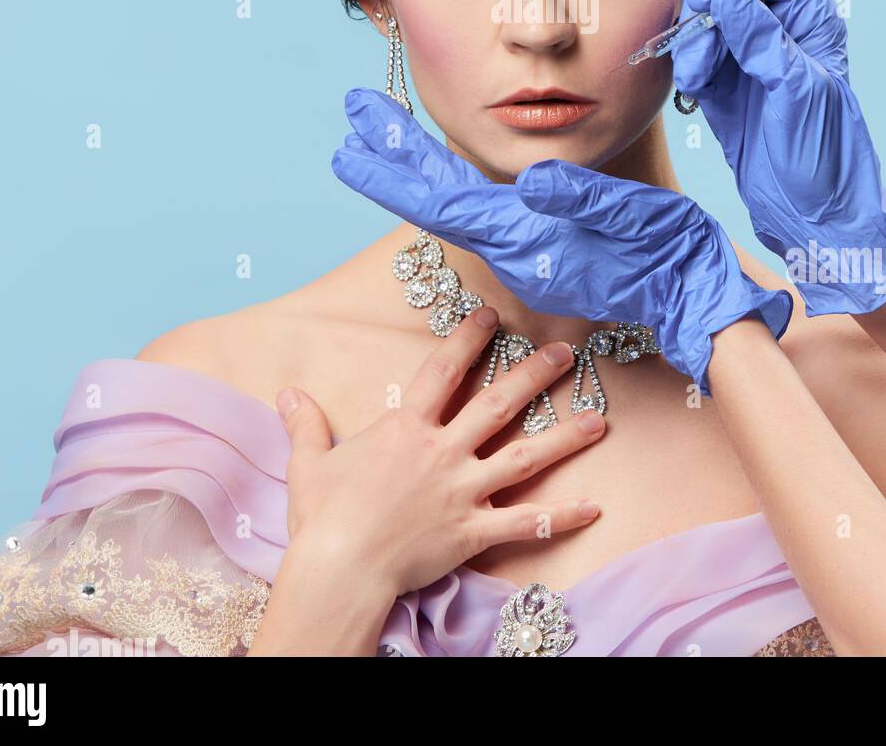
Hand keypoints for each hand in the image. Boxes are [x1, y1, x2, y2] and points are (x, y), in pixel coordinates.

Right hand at [276, 308, 606, 601]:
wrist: (338, 570)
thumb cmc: (321, 518)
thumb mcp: (308, 464)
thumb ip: (305, 425)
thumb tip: (287, 393)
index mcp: (406, 430)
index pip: (443, 372)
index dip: (467, 340)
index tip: (491, 316)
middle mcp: (442, 452)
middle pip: (497, 404)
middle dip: (533, 375)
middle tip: (565, 355)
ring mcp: (462, 491)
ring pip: (524, 457)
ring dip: (563, 438)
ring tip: (599, 420)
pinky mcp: (473, 531)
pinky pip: (526, 523)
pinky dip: (560, 517)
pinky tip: (593, 507)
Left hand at [329, 87, 792, 394]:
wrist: (697, 299)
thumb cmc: (674, 254)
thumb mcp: (635, 218)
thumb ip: (583, 198)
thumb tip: (532, 177)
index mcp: (529, 240)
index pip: (446, 201)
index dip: (398, 171)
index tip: (352, 142)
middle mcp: (516, 249)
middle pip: (440, 199)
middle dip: (395, 158)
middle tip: (353, 115)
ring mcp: (526, 253)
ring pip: (458, 204)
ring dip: (418, 168)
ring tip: (382, 132)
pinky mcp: (541, 252)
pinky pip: (483, 214)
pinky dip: (453, 184)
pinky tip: (441, 169)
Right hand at [670, 0, 885, 314]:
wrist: (813, 215)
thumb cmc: (825, 155)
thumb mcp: (799, 91)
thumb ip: (763, 40)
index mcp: (809, 19)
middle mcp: (777, 30)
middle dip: (706, 10)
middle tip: (698, 43)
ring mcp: (748, 57)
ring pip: (704, 21)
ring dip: (693, 44)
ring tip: (698, 80)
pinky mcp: (723, 85)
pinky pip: (694, 56)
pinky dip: (688, 68)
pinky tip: (697, 94)